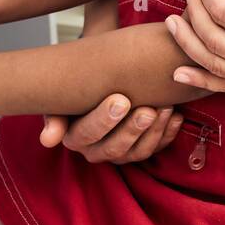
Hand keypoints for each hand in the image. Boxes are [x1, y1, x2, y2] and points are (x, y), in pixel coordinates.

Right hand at [37, 0, 181, 161]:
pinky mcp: (140, 149)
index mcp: (74, 136)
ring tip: (166, 108)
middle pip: (113, 148)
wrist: (106, 72)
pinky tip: (176, 115)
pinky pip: (157, 148)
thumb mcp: (70, 85)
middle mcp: (95, 149)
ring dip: (154, 131)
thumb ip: (56, 108)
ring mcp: (120, 152)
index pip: (86, 135)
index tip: (121, 99)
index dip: (103, 120)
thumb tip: (48, 138)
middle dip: (132, 128)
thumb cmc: (87, 76)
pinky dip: (167, 133)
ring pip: (138, 152)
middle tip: (148, 109)